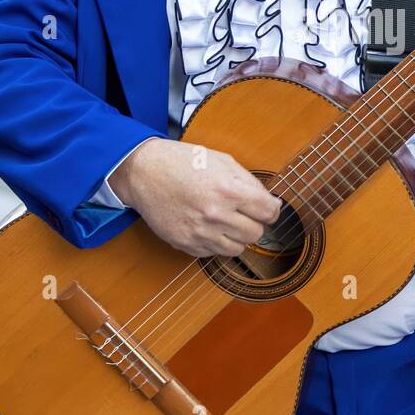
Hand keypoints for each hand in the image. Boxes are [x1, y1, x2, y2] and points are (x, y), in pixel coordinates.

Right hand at [109, 137, 282, 257]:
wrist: (143, 173)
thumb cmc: (182, 162)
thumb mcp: (222, 160)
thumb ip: (249, 182)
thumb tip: (271, 203)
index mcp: (228, 190)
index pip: (269, 213)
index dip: (271, 210)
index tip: (266, 208)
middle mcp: (215, 215)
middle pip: (256, 234)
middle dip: (254, 223)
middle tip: (244, 213)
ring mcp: (200, 233)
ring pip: (237, 249)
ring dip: (236, 236)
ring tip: (225, 221)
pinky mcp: (185, 244)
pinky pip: (214, 253)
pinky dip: (215, 243)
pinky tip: (207, 226)